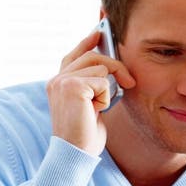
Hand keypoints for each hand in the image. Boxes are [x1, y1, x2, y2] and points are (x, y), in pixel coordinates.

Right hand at [46, 30, 135, 155]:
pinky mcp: (72, 87)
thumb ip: (92, 82)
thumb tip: (107, 63)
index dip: (87, 41)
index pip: (74, 55)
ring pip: (100, 66)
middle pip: (92, 56)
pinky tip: (97, 110)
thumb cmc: (84, 134)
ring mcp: (62, 82)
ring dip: (109, 87)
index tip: (100, 32)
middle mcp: (56, 80)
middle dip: (115, 66)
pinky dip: (106, 97)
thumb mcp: (88, 103)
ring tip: (101, 106)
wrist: (75, 154)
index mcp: (57, 83)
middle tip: (128, 82)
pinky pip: (102, 80)